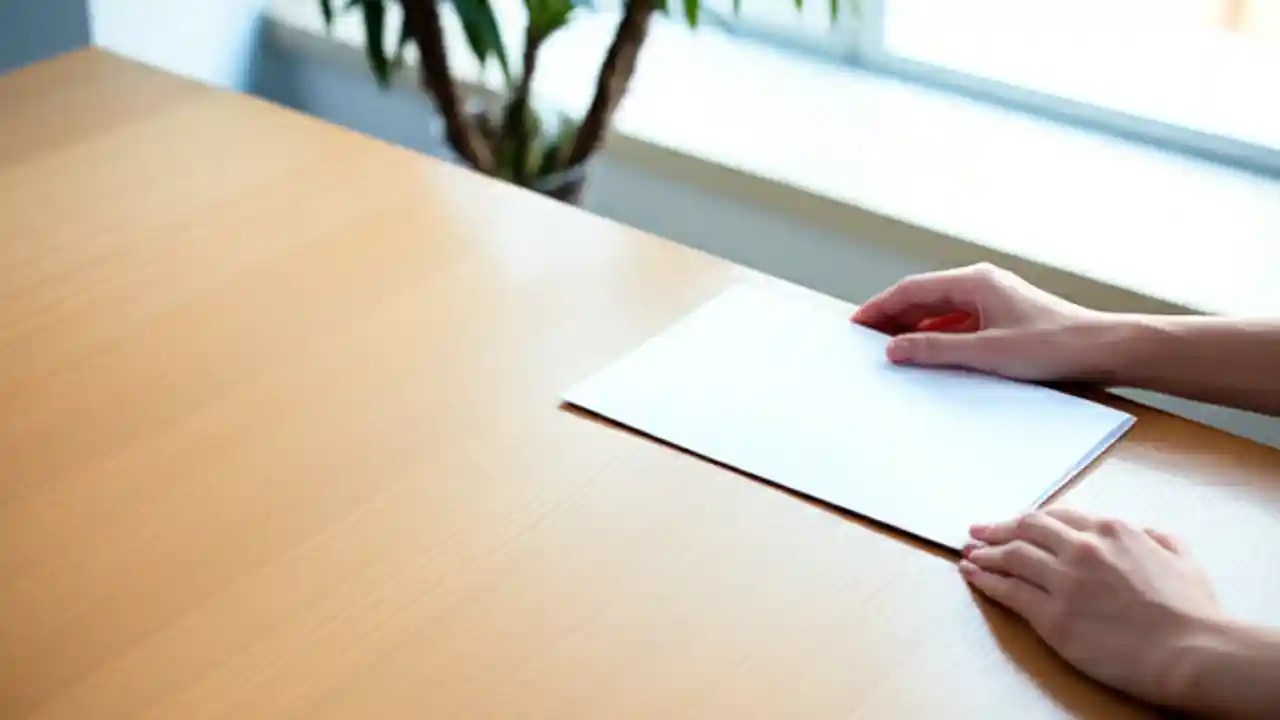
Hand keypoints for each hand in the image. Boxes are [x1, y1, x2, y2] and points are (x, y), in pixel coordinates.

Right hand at [851, 263, 1121, 380]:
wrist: (1103, 349)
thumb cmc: (1053, 345)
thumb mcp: (986, 351)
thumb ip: (935, 349)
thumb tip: (894, 349)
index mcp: (975, 281)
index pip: (912, 289)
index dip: (880, 307)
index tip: (855, 324)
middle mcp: (981, 284)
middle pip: (923, 297)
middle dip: (891, 317)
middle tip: (863, 340)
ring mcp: (992, 301)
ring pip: (939, 311)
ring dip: (913, 328)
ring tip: (888, 350)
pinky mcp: (1002, 318)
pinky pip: (957, 324)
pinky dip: (936, 336)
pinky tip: (927, 355)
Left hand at [959, 508, 1221, 706]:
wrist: (1192, 652)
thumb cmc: (1193, 613)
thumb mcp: (1182, 558)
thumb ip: (1158, 539)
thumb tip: (1144, 532)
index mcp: (1113, 530)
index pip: (1059, 516)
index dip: (1032, 520)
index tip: (1017, 523)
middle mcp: (1082, 548)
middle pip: (1027, 529)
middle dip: (998, 528)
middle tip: (978, 531)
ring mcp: (1064, 581)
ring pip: (1012, 557)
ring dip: (985, 553)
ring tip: (969, 553)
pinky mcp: (1052, 616)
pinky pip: (1009, 591)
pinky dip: (986, 580)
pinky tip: (973, 575)